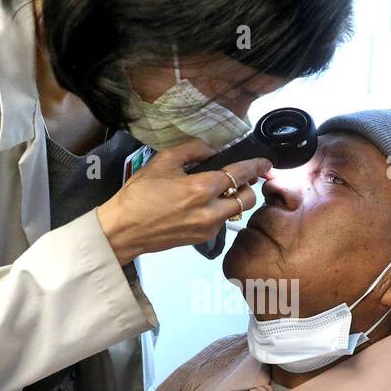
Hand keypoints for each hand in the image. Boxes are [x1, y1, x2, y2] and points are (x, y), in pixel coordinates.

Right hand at [97, 138, 268, 264]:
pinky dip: (219, 212)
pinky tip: (202, 206)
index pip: (240, 174)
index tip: (266, 163)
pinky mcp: (202, 240)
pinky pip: (221, 223)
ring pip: (237, 212)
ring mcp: (208, 228)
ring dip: (234, 200)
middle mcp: (211, 211)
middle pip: (248, 198)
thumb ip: (192, 150)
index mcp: (202, 188)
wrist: (124, 229)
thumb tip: (213, 151)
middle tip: (238, 177)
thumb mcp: (163, 161)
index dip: (257, 166)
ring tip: (218, 192)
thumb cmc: (140, 193)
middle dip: (247, 186)